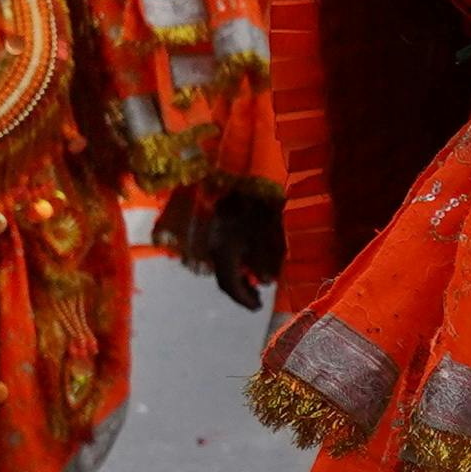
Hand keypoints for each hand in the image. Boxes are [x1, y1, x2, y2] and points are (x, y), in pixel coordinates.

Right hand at [165, 186, 278, 311]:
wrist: (235, 164)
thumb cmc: (258, 198)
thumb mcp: (269, 230)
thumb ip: (267, 259)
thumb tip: (265, 282)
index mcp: (223, 250)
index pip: (229, 285)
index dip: (243, 299)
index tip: (258, 307)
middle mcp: (207, 245)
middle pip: (221, 274)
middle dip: (240, 287)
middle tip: (256, 296)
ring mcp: (202, 233)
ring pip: (217, 260)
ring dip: (235, 271)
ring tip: (252, 276)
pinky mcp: (202, 222)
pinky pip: (215, 246)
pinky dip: (229, 256)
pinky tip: (243, 255)